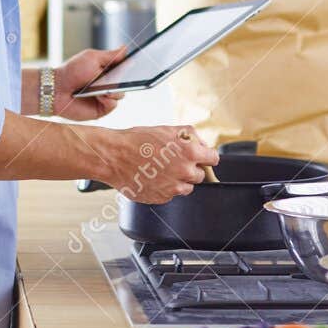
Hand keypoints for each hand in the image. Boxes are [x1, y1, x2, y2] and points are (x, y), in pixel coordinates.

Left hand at [52, 46, 128, 120]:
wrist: (57, 88)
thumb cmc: (72, 71)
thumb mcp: (92, 58)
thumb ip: (111, 55)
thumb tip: (126, 48)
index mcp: (108, 71)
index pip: (126, 69)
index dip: (132, 67)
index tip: (138, 64)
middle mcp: (109, 85)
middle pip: (127, 82)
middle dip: (124, 79)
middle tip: (118, 76)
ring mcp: (106, 98)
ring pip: (121, 94)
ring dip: (113, 89)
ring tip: (102, 87)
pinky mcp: (101, 109)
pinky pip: (113, 105)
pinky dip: (108, 99)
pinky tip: (100, 95)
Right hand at [101, 124, 219, 203]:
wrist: (114, 156)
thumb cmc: (137, 141)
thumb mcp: (167, 129)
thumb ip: (191, 137)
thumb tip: (202, 145)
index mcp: (190, 153)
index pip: (213, 159)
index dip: (206, 156)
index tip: (201, 157)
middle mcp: (184, 172)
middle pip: (200, 175)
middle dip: (190, 168)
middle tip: (174, 161)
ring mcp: (173, 188)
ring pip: (186, 187)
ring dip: (179, 180)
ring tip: (162, 170)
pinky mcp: (161, 198)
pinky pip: (170, 195)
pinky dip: (165, 188)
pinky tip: (153, 177)